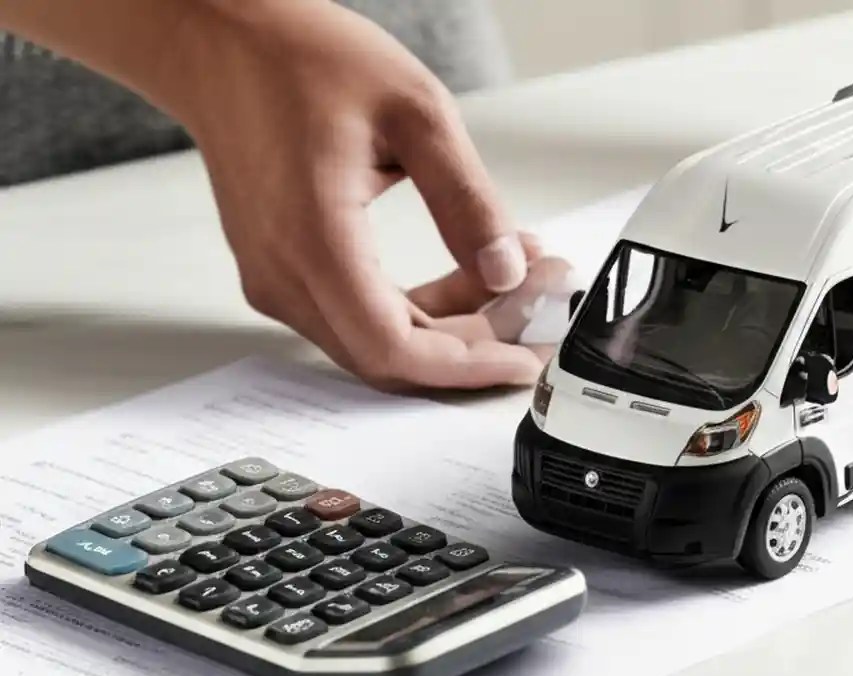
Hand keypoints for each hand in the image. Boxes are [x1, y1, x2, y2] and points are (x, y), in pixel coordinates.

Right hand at [172, 1, 542, 390]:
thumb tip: (505, 272)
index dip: (466, 367)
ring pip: (377, 340)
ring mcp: (275, 278)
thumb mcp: (417, 113)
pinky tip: (469, 269)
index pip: (395, 349)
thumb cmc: (305, 60)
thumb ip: (466, 201)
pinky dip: (420, 306)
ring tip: (516, 277)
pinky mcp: (281, 270)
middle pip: (390, 356)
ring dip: (452, 323)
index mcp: (313, 240)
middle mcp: (283, 275)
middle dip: (474, 345)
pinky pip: (358, 314)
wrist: (224, 40)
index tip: (522, 362)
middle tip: (538, 312)